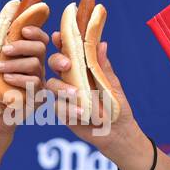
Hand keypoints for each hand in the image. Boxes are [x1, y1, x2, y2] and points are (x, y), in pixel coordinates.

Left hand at [0, 21, 49, 138]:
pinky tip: (6, 80)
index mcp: (28, 57)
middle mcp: (37, 68)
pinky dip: (18, 79)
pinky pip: (34, 84)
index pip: (39, 39)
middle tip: (4, 50)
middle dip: (22, 46)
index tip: (22, 29)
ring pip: (36, 66)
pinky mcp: (37, 97)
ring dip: (15, 64)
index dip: (35, 31)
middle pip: (40, 49)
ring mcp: (39, 83)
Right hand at [45, 29, 137, 154]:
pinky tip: (82, 114)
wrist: (117, 134)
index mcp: (83, 69)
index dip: (61, 42)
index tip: (58, 36)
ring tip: (78, 95)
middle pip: (54, 64)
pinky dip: (69, 109)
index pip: (69, 51)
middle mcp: (71, 79)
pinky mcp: (62, 112)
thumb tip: (102, 43)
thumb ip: (103, 67)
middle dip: (57, 61)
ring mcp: (64, 95)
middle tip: (66, 64)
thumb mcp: (112, 85)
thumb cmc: (117, 107)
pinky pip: (57, 106)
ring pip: (52, 85)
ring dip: (63, 88)